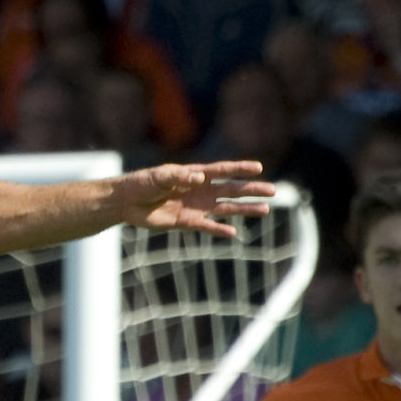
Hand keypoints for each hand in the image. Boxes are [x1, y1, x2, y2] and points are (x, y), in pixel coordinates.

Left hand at [115, 161, 276, 241]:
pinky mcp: (187, 222)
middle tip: (273, 191)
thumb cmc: (143, 183)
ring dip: (244, 209)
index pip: (223, 170)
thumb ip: (178, 176)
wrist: (127, 202)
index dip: (240, 168)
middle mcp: (201, 190)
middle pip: (231, 189)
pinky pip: (207, 227)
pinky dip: (219, 230)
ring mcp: (196, 206)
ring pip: (226, 208)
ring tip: (265, 210)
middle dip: (252, 190)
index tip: (258, 168)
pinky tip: (234, 233)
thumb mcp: (159, 176)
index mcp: (195, 174)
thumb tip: (198, 178)